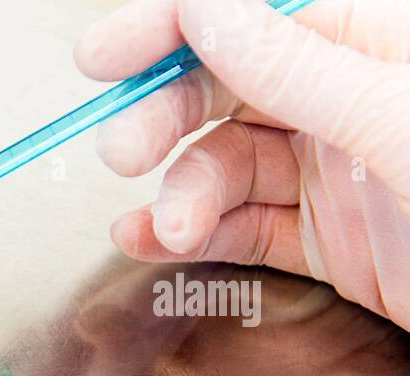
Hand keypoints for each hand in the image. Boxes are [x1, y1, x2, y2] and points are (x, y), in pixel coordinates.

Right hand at [75, 0, 409, 329]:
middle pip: (227, 87)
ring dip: (182, 196)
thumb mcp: (397, 121)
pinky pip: (244, 227)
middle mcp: (350, 99)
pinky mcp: (331, 239)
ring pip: (227, 166)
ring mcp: (338, 170)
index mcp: (378, 40)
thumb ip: (300, 68)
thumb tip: (210, 11)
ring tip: (170, 230)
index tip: (106, 56)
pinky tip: (156, 241)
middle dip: (167, 118)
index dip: (174, 26)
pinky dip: (194, 235)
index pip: (254, 13)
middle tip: (123, 152)